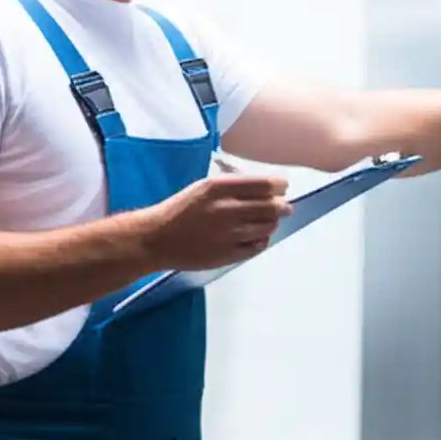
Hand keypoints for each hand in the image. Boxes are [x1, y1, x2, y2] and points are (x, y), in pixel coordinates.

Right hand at [140, 175, 292, 270]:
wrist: (156, 238)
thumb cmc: (180, 209)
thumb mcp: (204, 187)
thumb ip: (233, 186)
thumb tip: (266, 187)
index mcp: (219, 188)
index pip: (264, 184)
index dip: (279, 186)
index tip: (282, 187)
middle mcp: (227, 209)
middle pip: (271, 207)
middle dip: (282, 206)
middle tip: (283, 207)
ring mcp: (229, 234)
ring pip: (268, 227)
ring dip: (272, 223)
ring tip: (268, 221)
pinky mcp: (228, 254)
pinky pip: (258, 246)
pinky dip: (262, 240)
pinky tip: (256, 236)